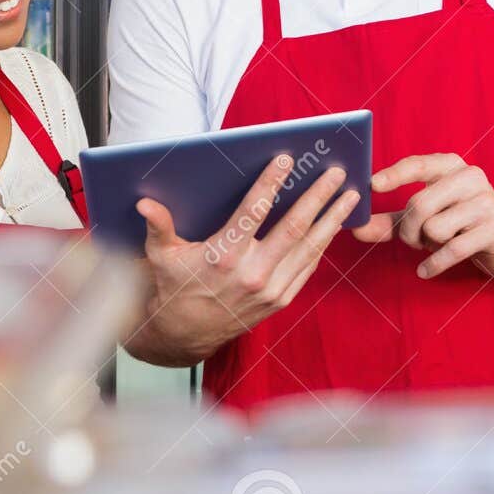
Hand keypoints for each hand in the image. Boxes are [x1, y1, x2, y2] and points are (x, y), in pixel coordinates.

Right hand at [126, 156, 359, 365]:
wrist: (185, 334)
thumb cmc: (174, 286)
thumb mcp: (161, 256)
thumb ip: (158, 227)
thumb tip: (144, 202)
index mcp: (222, 256)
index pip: (252, 212)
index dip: (270, 184)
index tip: (287, 159)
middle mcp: (251, 273)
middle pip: (293, 227)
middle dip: (317, 197)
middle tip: (335, 172)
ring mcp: (270, 289)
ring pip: (308, 248)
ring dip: (331, 219)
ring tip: (349, 195)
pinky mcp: (280, 301)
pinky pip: (307, 267)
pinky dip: (323, 244)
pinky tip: (334, 224)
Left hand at [351, 153, 493, 279]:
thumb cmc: (460, 222)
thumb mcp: (425, 216)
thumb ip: (390, 220)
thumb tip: (355, 228)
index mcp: (451, 166)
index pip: (418, 164)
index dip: (394, 174)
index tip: (372, 186)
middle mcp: (470, 178)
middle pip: (419, 205)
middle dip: (408, 230)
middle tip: (413, 241)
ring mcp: (485, 203)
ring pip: (434, 228)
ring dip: (426, 245)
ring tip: (435, 245)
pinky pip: (452, 250)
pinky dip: (434, 264)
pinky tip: (426, 270)